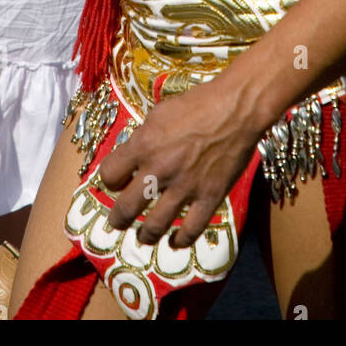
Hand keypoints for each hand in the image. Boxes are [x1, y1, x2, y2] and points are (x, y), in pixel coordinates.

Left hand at [97, 78, 260, 248]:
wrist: (236, 108)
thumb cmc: (197, 103)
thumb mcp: (159, 113)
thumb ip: (143, 138)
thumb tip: (134, 156)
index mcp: (143, 145)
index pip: (109, 174)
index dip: (110, 180)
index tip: (117, 182)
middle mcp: (160, 169)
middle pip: (126, 208)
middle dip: (118, 219)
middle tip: (117, 222)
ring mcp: (185, 186)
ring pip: (155, 226)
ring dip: (145, 235)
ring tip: (143, 236)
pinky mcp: (209, 197)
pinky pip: (191, 230)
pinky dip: (180, 240)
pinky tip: (175, 241)